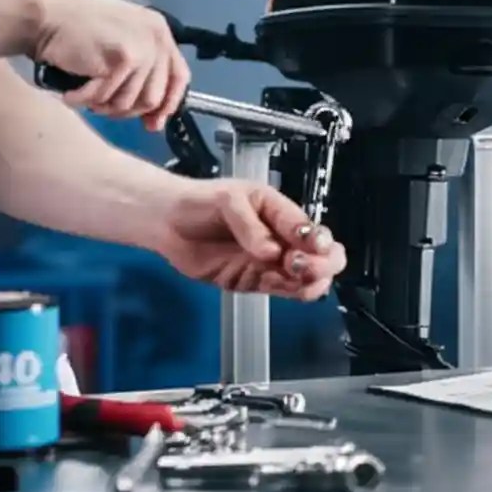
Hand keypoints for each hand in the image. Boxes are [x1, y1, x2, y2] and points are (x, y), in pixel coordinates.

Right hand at [30, 0, 189, 130]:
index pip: (180, 77)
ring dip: (103, 107)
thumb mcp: (122, 40)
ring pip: (128, 102)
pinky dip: (84, 101)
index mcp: (160, 32)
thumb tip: (155, 116)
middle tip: (101, 106)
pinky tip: (71, 94)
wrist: (45, 16)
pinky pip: (106, 98)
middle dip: (126, 110)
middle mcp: (156, 38)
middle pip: (154, 97)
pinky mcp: (121, 59)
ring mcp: (141, 48)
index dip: (168, 104)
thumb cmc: (77, 29)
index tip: (153, 122)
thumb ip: (143, 71)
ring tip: (85, 96)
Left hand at [157, 179, 346, 300]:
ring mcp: (269, 264)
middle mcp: (282, 240)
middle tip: (298, 264)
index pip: (316, 232)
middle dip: (322, 265)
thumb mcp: (229, 199)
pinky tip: (274, 283)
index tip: (310, 248)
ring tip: (287, 275)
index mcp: (282, 214)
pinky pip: (282, 292)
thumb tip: (272, 252)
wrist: (166, 221)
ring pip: (308, 280)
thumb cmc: (200, 200)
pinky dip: (286, 291)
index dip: (319, 242)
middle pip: (325, 258)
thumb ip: (252, 226)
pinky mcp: (253, 282)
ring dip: (307, 282)